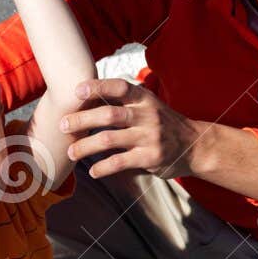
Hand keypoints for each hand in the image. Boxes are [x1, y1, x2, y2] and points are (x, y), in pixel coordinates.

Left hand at [59, 78, 201, 180]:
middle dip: (82, 119)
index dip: (98, 86)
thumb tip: (85, 99)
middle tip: (62, 125)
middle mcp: (146, 115)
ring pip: (109, 139)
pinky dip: (103, 168)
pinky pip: (120, 162)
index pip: (119, 87)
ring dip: (85, 146)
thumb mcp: (148, 106)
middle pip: (108, 114)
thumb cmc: (162, 124)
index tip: (77, 90)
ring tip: (71, 152)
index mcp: (144, 99)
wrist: (195, 146)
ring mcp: (149, 136)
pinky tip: (92, 172)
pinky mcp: (150, 157)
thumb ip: (124, 103)